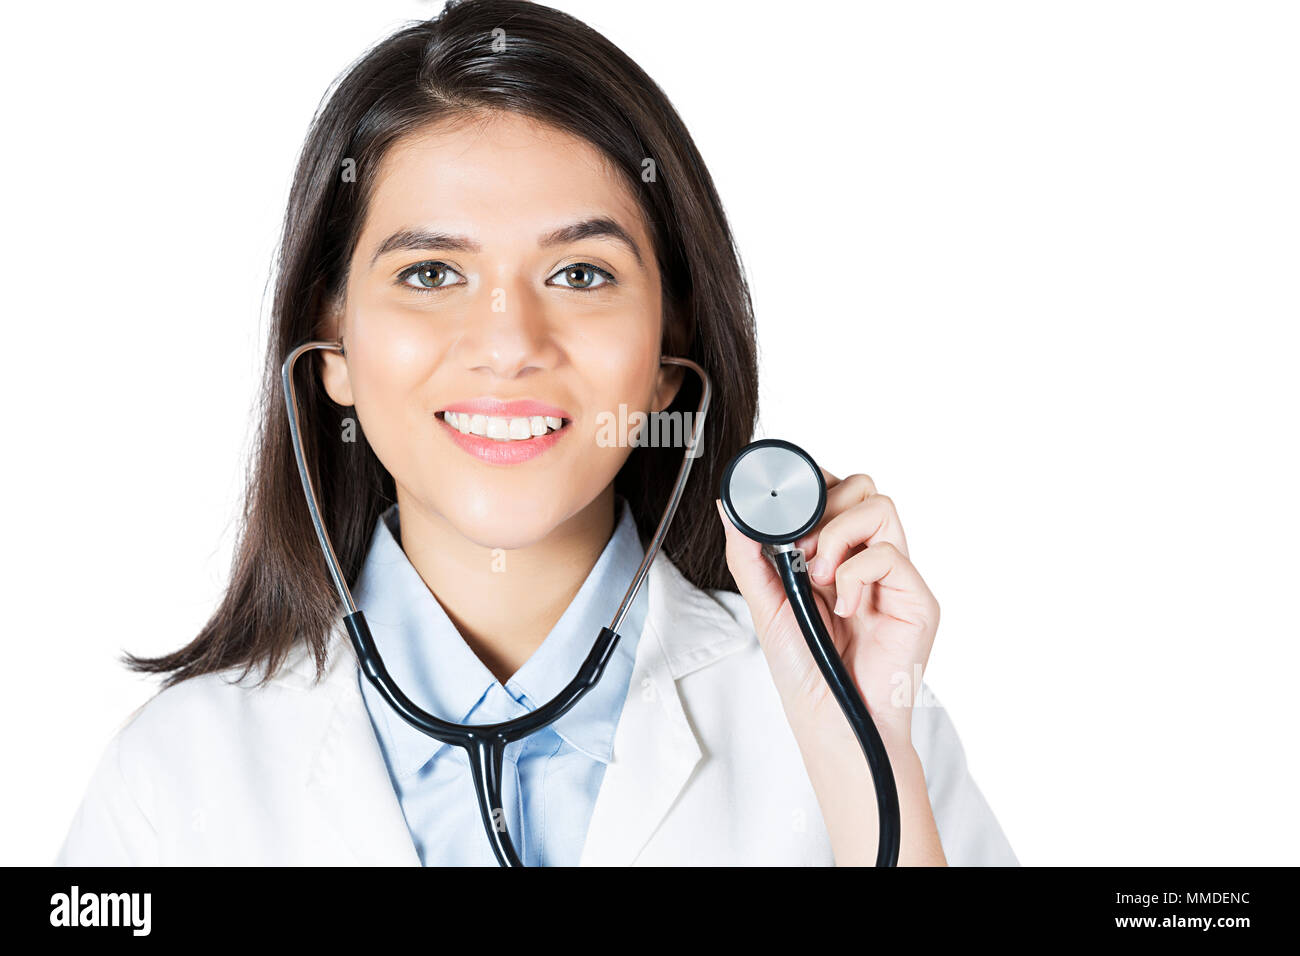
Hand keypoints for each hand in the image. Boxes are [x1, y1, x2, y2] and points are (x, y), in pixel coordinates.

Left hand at [717, 471, 938, 746]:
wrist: (833, 724)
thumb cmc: (806, 673)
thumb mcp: (766, 606)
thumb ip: (748, 556)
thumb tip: (731, 510)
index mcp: (837, 556)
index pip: (836, 491)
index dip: (813, 487)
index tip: (782, 512)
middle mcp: (868, 560)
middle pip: (862, 486)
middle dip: (824, 506)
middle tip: (802, 554)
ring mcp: (895, 578)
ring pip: (880, 506)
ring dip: (837, 535)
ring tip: (819, 578)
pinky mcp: (917, 600)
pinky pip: (889, 554)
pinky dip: (856, 575)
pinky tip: (845, 609)